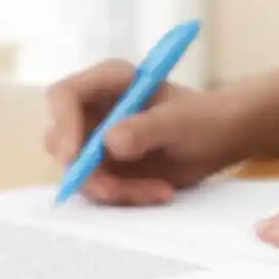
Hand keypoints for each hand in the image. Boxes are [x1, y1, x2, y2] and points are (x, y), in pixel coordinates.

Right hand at [44, 60, 239, 204]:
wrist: (218, 140)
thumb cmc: (203, 118)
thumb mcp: (181, 122)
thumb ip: (148, 128)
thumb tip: (109, 142)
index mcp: (108, 82)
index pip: (65, 96)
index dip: (63, 124)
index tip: (75, 156)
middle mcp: (93, 110)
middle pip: (60, 141)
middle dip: (85, 171)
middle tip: (115, 191)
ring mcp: (95, 140)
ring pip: (80, 172)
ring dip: (115, 189)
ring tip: (160, 190)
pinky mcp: (104, 168)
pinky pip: (98, 189)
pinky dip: (126, 196)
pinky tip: (160, 191)